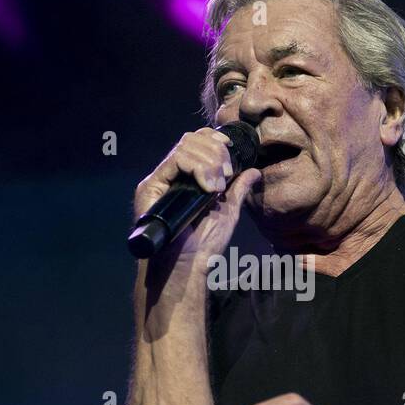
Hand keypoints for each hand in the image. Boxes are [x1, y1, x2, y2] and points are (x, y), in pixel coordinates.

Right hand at [132, 127, 262, 266]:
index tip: (231, 152)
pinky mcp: (151, 187)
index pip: (196, 142)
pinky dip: (197, 167)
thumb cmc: (203, 245)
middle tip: (226, 177)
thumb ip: (237, 189)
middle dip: (216, 152)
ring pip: (185, 146)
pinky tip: (208, 187)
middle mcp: (170, 175)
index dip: (215, 140)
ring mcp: (159, 180)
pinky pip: (175, 160)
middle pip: (191, 139)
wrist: (188, 265)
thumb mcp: (227, 211)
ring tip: (217, 187)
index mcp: (185, 178)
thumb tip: (254, 171)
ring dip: (209, 161)